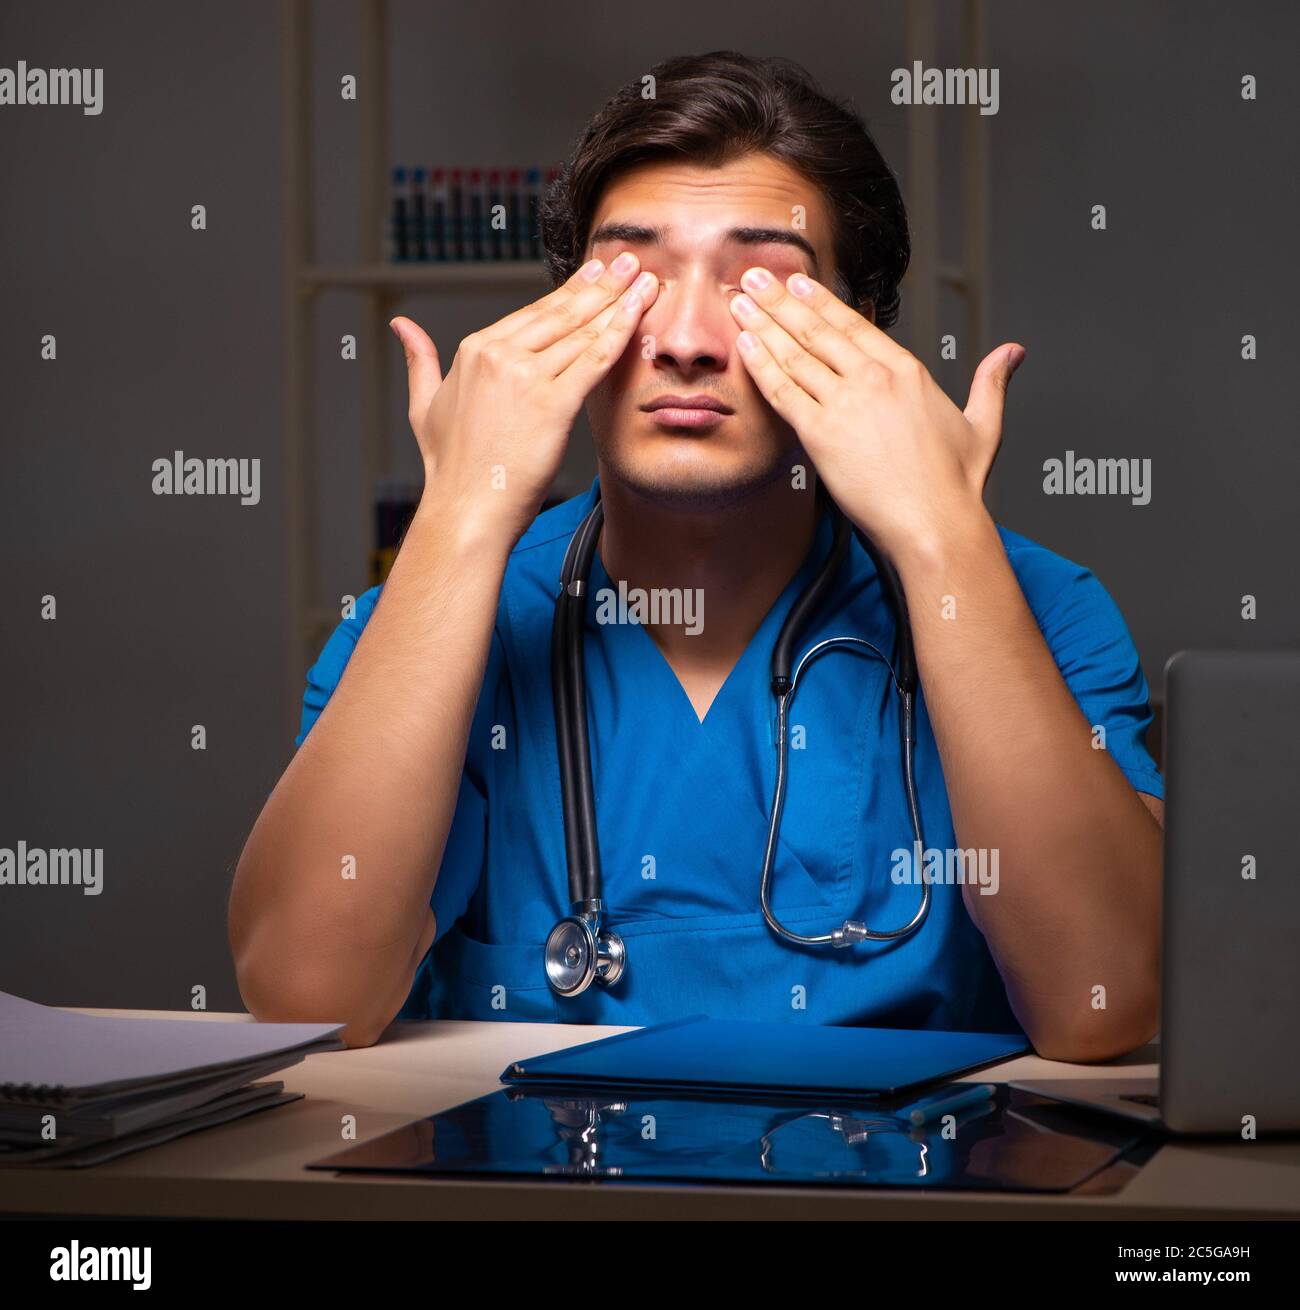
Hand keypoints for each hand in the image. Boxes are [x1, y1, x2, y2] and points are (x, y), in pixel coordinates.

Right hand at [390, 252, 658, 544]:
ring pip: (582, 330)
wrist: (466, 510)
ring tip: (644, 279)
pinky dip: (622, 331)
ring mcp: (526, 377)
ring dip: (619, 300)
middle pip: (561, 313)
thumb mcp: (424, 405)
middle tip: (629, 260)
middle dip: (600, 284)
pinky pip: (596, 359)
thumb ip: (420, 361)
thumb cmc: (450, 469)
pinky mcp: (553, 404)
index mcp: (473, 350)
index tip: (594, 273)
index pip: (533, 313)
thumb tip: (402, 327)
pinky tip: (641, 310)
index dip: (570, 291)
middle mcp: (499, 355)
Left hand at [728, 267, 1024, 562]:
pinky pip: (783, 391)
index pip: (855, 325)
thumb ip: (990, 383)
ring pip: (795, 354)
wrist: (935, 523)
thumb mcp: (984, 425)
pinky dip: (761, 365)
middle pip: (818, 330)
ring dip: (763, 324)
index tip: (799, 283)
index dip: (822, 302)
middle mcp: (873, 379)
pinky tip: (744, 345)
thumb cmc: (955, 486)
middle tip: (756, 277)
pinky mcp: (821, 434)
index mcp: (907, 372)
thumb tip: (1012, 353)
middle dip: (781, 300)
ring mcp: (845, 404)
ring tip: (739, 302)